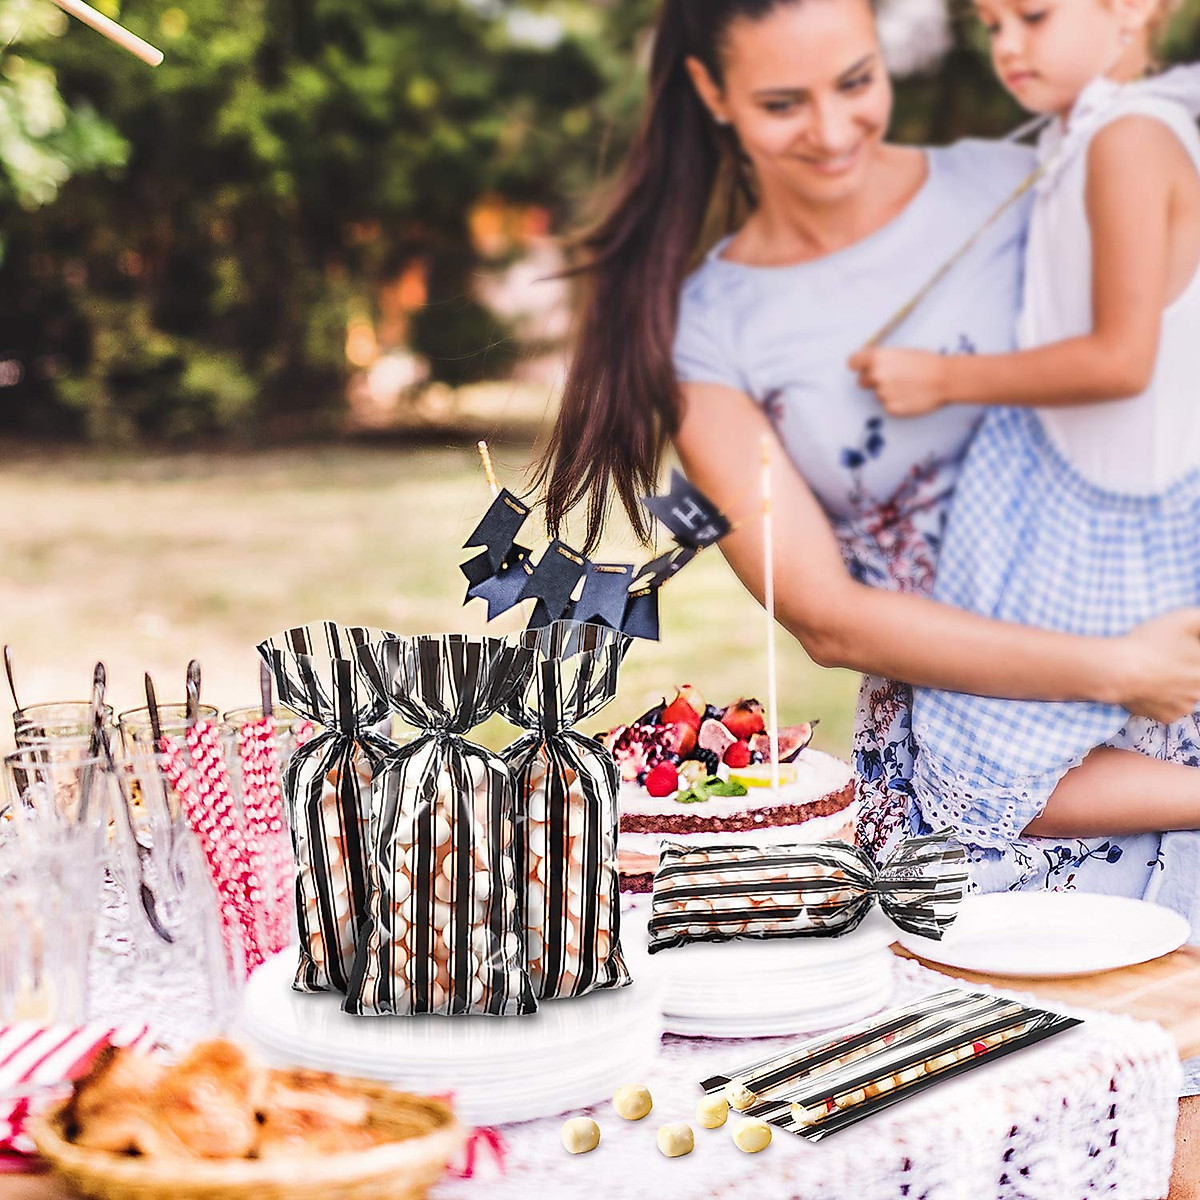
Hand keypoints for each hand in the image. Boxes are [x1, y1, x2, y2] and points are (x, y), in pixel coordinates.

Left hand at [848, 347, 948, 416]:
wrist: (945, 379)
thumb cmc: (926, 363)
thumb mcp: (901, 353)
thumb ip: (882, 360)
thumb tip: (870, 365)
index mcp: (876, 358)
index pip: (853, 362)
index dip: (858, 366)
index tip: (862, 368)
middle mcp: (875, 375)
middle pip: (862, 382)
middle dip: (872, 381)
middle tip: (891, 379)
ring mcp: (881, 393)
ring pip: (877, 394)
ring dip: (888, 392)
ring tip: (908, 386)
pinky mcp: (890, 408)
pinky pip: (888, 405)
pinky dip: (896, 402)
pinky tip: (911, 395)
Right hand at [1111, 608, 1199, 722]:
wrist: (1117, 669)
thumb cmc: (1150, 642)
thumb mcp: (1185, 617)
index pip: (1196, 661)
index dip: (1190, 655)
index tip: (1178, 651)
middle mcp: (1199, 692)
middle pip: (1195, 678)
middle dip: (1185, 668)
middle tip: (1167, 658)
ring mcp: (1184, 708)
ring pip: (1185, 694)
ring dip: (1177, 684)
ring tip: (1156, 670)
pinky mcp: (1167, 718)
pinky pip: (1170, 707)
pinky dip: (1162, 698)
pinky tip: (1150, 685)